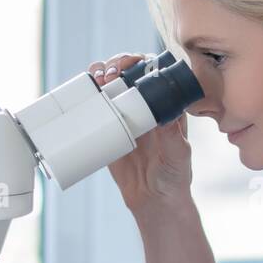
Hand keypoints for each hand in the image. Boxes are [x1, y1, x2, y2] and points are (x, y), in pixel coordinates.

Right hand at [88, 52, 193, 215]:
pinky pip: (96, 106)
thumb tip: (167, 115)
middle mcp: (144, 106)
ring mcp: (124, 116)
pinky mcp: (107, 129)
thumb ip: (174, 137)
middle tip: (111, 73)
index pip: (154, 74)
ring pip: (110, 85)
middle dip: (118, 64)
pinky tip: (85, 92)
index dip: (143, 62)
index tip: (135, 65)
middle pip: (129, 73)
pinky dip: (88, 95)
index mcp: (166, 106)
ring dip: (100, 73)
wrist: (153, 201)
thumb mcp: (178, 155)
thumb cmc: (174, 176)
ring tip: (97, 79)